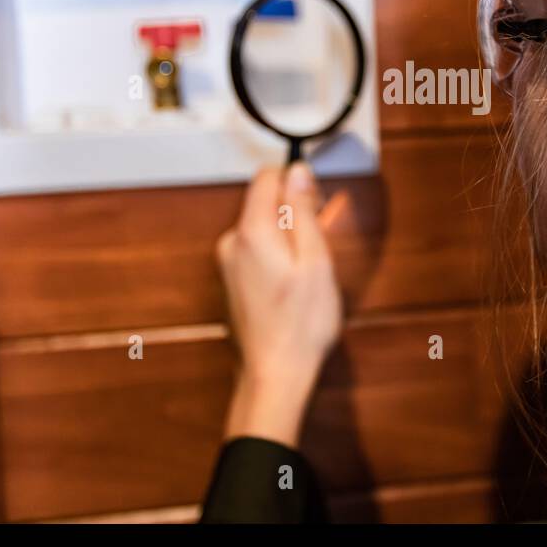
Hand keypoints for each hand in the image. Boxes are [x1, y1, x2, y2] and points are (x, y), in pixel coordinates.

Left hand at [216, 163, 344, 444]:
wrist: (275, 373)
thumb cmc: (301, 324)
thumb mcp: (316, 260)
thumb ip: (304, 211)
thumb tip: (297, 172)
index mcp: (251, 231)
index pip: (267, 177)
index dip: (297, 183)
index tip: (318, 207)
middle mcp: (231, 243)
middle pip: (266, 204)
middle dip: (296, 216)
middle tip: (318, 251)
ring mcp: (228, 263)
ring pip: (264, 230)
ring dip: (288, 241)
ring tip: (307, 276)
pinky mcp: (232, 281)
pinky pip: (258, 252)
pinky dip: (277, 259)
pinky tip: (293, 289)